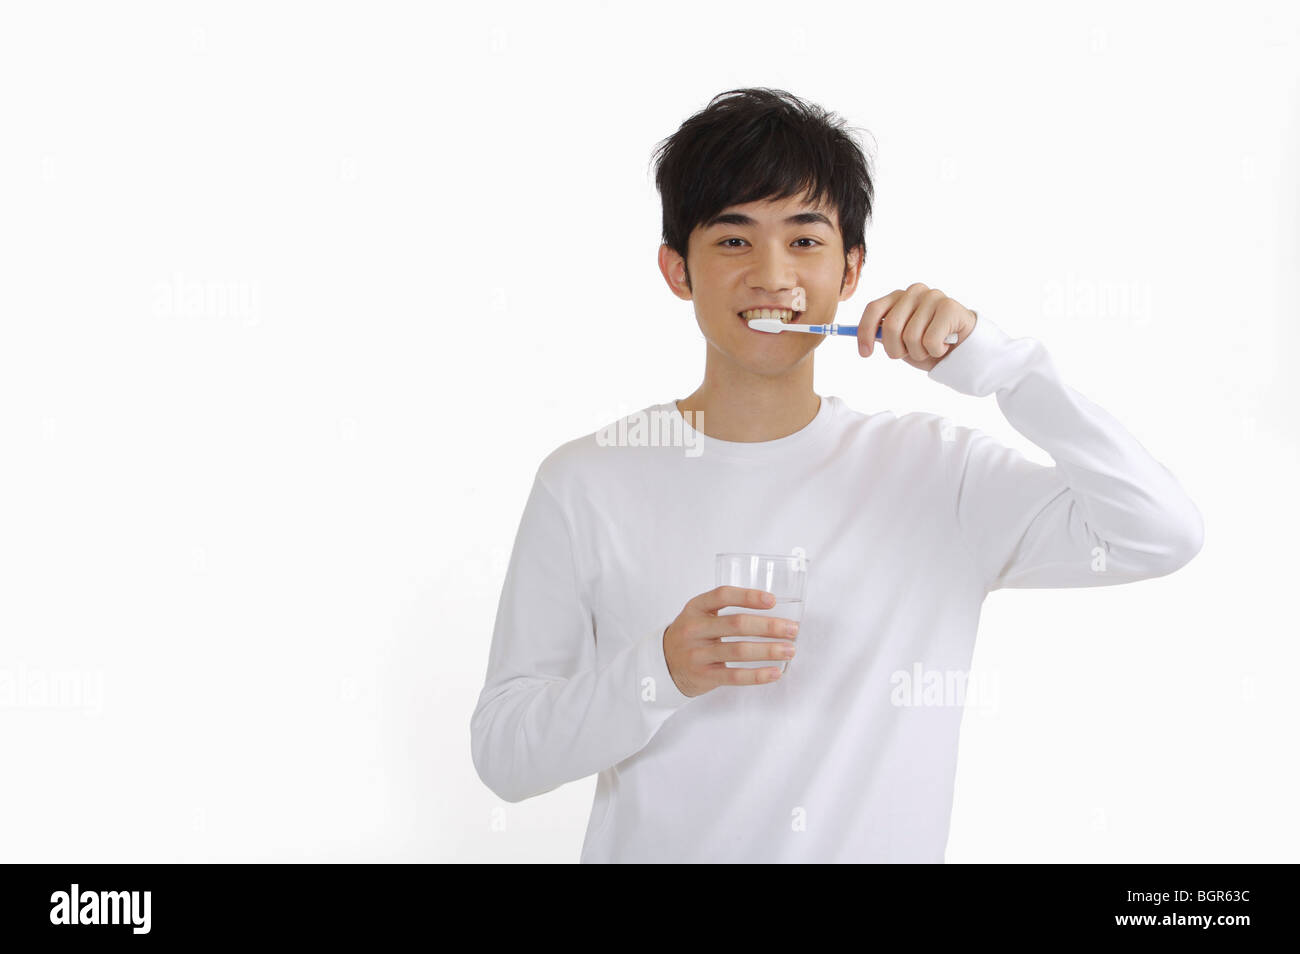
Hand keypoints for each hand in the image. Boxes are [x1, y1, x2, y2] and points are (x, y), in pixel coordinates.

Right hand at [662, 586, 798, 697]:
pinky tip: (776, 672)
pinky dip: (758, 675)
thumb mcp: (699, 615)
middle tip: (792, 629)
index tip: (772, 600)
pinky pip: (735, 676)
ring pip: (739, 650)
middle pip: (736, 624)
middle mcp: (695, 629)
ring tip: (790, 649)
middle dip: (769, 626)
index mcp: (696, 608)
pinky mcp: (703, 676)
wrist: (663, 663)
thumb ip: (726, 609)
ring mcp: (698, 654)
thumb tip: (773, 612)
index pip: (722, 595)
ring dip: (769, 650)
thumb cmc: (693, 635)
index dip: (748, 596)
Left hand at [858, 282, 977, 371]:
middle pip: (891, 327)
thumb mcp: (901, 340)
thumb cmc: (929, 342)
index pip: (873, 309)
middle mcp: (914, 291)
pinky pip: (930, 341)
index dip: (865, 333)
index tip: (865, 353)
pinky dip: (935, 351)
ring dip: (919, 353)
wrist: (964, 348)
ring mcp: (933, 296)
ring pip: (911, 337)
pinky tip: (944, 345)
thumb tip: (865, 339)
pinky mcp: (949, 307)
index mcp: (898, 296)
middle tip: (908, 354)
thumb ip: (884, 335)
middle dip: (896, 350)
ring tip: (929, 348)